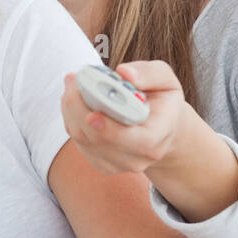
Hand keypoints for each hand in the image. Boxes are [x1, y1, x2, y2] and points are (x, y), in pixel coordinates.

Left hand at [60, 61, 188, 175]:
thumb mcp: (166, 81)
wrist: (161, 128)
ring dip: (71, 110)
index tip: (91, 113)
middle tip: (73, 80)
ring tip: (72, 85)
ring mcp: (118, 164)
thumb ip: (150, 74)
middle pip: (99, 138)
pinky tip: (73, 101)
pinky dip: (71, 118)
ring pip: (83, 139)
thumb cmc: (162, 101)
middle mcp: (138, 157)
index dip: (110, 129)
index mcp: (158, 137)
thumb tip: (124, 73)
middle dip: (79, 108)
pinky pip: (78, 140)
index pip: (135, 141)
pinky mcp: (101, 163)